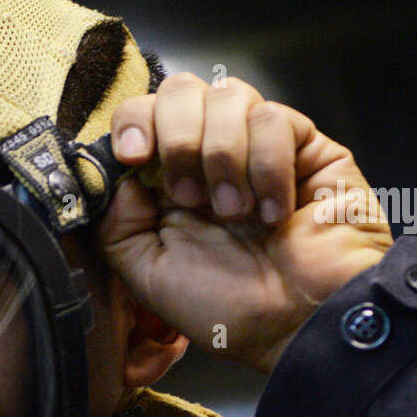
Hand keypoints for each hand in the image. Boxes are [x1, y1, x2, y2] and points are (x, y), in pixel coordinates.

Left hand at [98, 73, 392, 374]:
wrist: (293, 327)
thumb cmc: (227, 308)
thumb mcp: (147, 272)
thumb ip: (116, 221)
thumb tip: (109, 173)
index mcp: (169, 180)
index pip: (143, 113)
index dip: (134, 122)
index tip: (133, 155)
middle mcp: (211, 156)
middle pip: (181, 89)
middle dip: (177, 136)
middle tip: (189, 195)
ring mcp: (259, 147)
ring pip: (227, 95)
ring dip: (222, 155)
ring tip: (234, 211)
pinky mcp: (307, 146)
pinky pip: (274, 118)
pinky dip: (267, 165)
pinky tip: (273, 211)